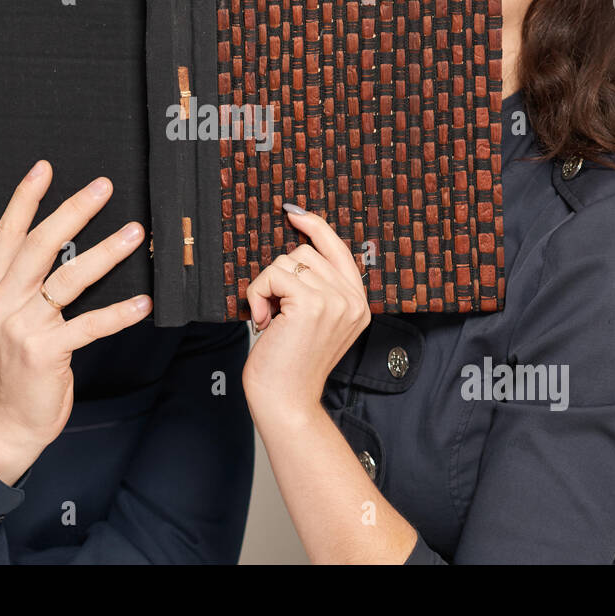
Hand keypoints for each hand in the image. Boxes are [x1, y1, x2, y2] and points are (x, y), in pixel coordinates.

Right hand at [0, 159, 151, 483]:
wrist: (6, 420)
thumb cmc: (16, 365)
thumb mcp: (6, 317)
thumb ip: (23, 284)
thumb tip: (62, 242)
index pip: (7, 234)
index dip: (25, 199)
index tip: (44, 168)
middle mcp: (0, 302)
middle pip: (39, 246)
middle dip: (73, 211)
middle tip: (103, 187)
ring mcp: (21, 327)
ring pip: (69, 279)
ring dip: (107, 252)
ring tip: (135, 233)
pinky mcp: (45, 353)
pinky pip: (90, 325)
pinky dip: (119, 312)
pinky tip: (144, 302)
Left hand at [241, 204, 370, 417]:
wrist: (287, 402)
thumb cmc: (290, 366)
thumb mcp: (313, 323)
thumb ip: (317, 289)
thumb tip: (296, 246)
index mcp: (357, 303)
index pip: (339, 249)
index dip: (315, 227)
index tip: (293, 213)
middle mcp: (353, 300)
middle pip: (304, 252)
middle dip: (278, 276)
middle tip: (274, 312)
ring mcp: (335, 300)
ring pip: (285, 261)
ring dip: (265, 287)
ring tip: (270, 320)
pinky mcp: (312, 304)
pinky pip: (272, 275)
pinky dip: (257, 295)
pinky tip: (263, 321)